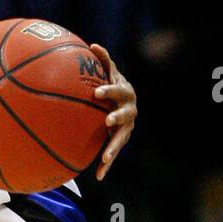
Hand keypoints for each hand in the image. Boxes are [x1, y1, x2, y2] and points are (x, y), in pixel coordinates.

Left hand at [90, 43, 135, 179]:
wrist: (124, 104)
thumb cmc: (112, 86)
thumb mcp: (109, 73)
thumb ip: (103, 61)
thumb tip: (93, 45)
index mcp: (125, 94)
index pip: (118, 91)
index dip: (109, 91)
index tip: (97, 92)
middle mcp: (129, 112)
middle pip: (125, 116)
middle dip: (117, 118)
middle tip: (107, 121)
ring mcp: (126, 128)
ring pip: (121, 139)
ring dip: (113, 148)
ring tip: (104, 158)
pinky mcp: (120, 141)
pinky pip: (113, 154)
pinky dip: (107, 165)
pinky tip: (98, 177)